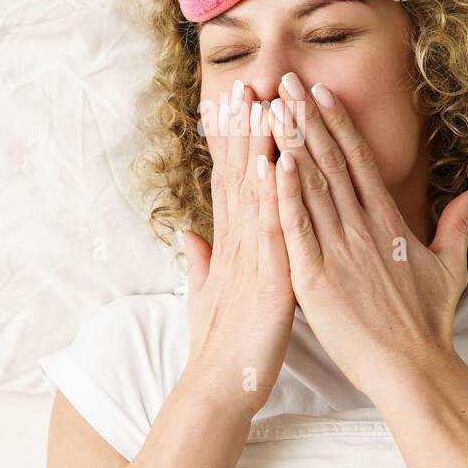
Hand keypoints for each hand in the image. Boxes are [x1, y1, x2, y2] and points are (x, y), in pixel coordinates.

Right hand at [180, 82, 295, 415]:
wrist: (219, 385)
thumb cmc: (219, 343)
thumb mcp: (209, 294)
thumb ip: (202, 260)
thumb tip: (191, 235)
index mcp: (229, 243)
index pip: (228, 181)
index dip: (230, 142)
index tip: (231, 103)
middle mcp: (235, 241)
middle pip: (236, 174)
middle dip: (239, 128)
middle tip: (242, 82)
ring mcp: (249, 256)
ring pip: (251, 190)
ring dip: (254, 145)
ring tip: (257, 103)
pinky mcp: (268, 277)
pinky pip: (273, 229)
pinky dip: (274, 194)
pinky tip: (277, 161)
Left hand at [264, 72, 467, 399]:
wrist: (414, 368)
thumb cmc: (428, 321)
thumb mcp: (450, 266)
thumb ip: (458, 223)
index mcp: (387, 221)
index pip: (357, 159)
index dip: (336, 122)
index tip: (318, 91)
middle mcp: (361, 227)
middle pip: (330, 161)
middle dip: (304, 118)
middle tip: (283, 80)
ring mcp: (338, 250)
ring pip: (310, 186)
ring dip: (288, 144)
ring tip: (269, 107)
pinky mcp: (316, 278)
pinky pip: (297, 229)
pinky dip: (283, 196)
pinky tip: (271, 164)